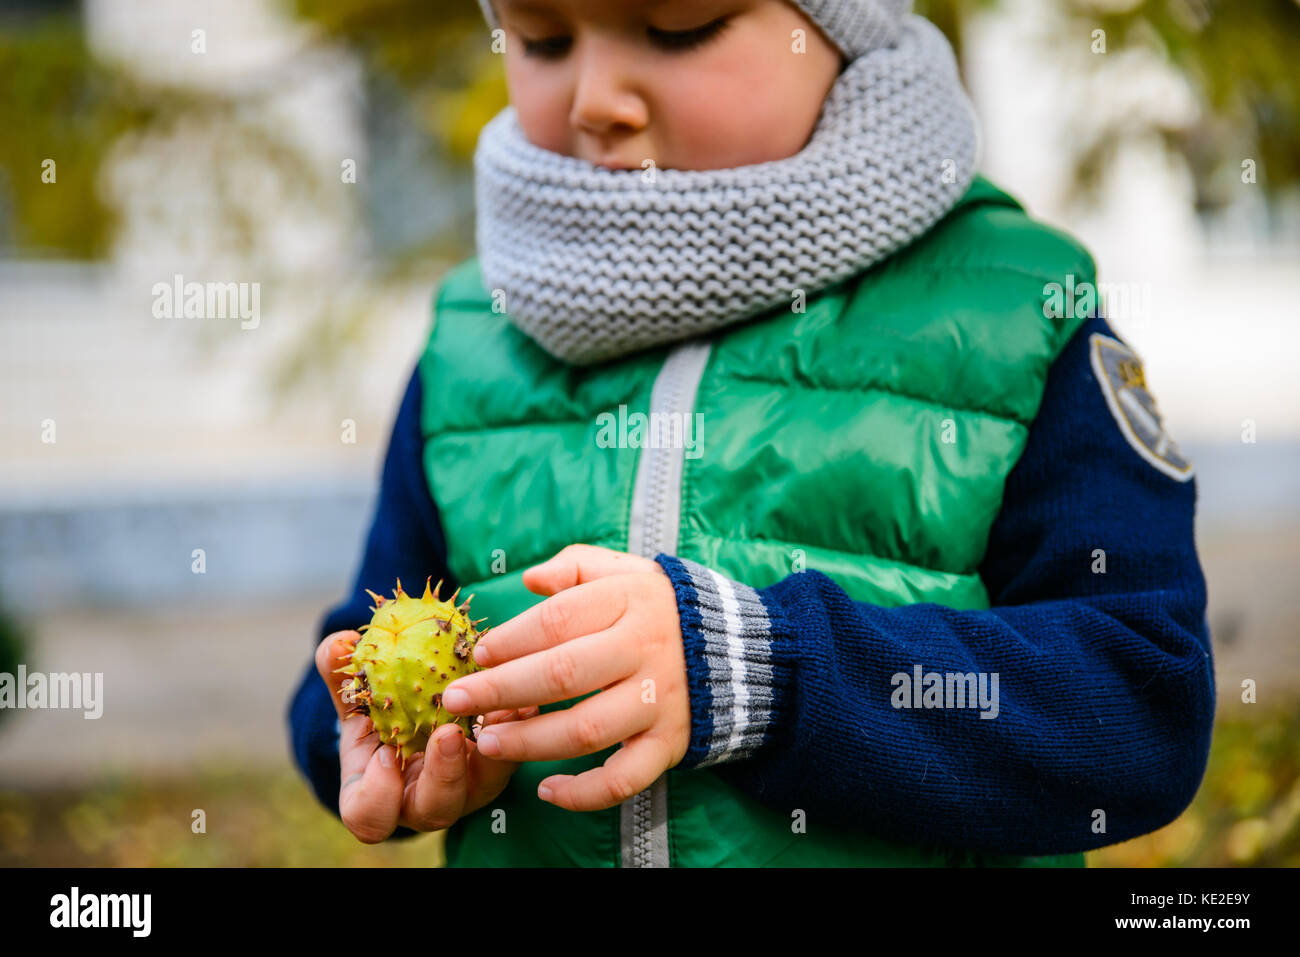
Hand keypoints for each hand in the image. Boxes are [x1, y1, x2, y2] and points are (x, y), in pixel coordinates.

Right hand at [314, 630, 537, 843]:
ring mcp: (467, 788)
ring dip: (494, 750)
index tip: (385, 754)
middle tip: (450, 733)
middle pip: (435, 811)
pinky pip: (514, 752)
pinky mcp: (499, 766)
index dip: (377, 796)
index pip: (370, 818)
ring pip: (486, 786)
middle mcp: (425, 801)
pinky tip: (524, 696)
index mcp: (379, 796)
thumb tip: (338, 644)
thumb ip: (341, 673)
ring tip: (499, 707)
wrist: (416, 712)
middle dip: (444, 774)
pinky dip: (518, 723)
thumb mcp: (355, 697)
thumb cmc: (376, 714)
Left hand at [439, 544, 691, 812]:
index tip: (476, 655)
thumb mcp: (625, 571)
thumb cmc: (660, 607)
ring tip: (486, 742)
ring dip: (529, 741)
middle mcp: (644, 650)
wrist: (741, 649)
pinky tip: (546, 789)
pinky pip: (625, 779)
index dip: (511, 639)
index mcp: (628, 601)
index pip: (558, 620)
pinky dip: (584, 793)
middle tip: (455, 701)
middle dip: (501, 690)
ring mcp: (658, 701)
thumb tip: (528, 579)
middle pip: (563, 674)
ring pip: (586, 730)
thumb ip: (575, 566)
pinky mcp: (669, 744)